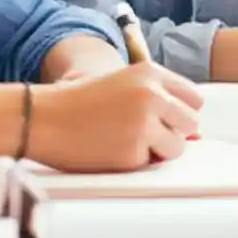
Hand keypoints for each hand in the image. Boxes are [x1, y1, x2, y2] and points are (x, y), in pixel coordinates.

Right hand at [27, 63, 201, 172]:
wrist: (41, 117)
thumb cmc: (77, 102)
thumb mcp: (119, 86)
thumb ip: (156, 99)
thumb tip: (196, 133)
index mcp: (148, 73)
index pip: (193, 98)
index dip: (179, 111)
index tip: (163, 117)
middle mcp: (151, 95)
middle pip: (190, 123)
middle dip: (171, 131)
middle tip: (141, 132)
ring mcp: (143, 124)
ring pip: (176, 147)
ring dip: (157, 150)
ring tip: (124, 140)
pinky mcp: (133, 152)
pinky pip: (150, 164)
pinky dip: (134, 161)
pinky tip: (110, 149)